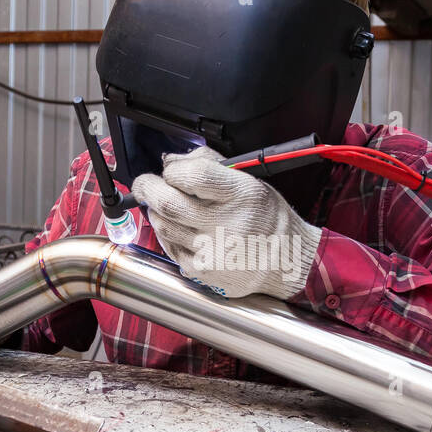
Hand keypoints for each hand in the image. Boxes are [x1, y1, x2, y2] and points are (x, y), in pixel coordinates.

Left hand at [130, 146, 320, 298]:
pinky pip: (170, 248)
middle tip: (146, 184)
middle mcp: (227, 224)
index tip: (170, 171)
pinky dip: (169, 236)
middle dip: (148, 188)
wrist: (285, 260)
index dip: (173, 170)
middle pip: (168, 202)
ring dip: (158, 212)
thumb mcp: (250, 180)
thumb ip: (209, 164)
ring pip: (164, 225)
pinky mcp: (203, 271)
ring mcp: (213, 251)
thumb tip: (170, 161)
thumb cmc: (265, 217)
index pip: (193, 175)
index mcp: (242, 194)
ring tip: (172, 209)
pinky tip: (184, 232)